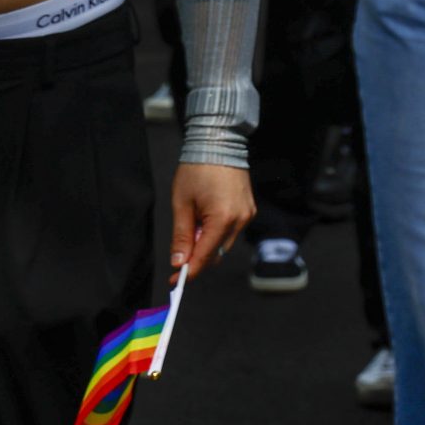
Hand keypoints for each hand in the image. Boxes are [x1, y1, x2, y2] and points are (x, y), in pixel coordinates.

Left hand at [170, 162, 254, 280]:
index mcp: (223, 219)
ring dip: (207, 242)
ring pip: (224, 242)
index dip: (189, 271)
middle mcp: (241, 219)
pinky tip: (205, 219)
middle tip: (179, 251)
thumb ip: (181, 235)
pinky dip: (217, 232)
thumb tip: (179, 261)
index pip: (205, 255)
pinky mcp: (249, 209)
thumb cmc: (198, 169)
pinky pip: (232, 230)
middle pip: (216, 252)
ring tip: (193, 224)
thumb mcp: (182, 204)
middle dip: (197, 256)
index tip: (175, 280)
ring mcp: (248, 214)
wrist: (219, 144)